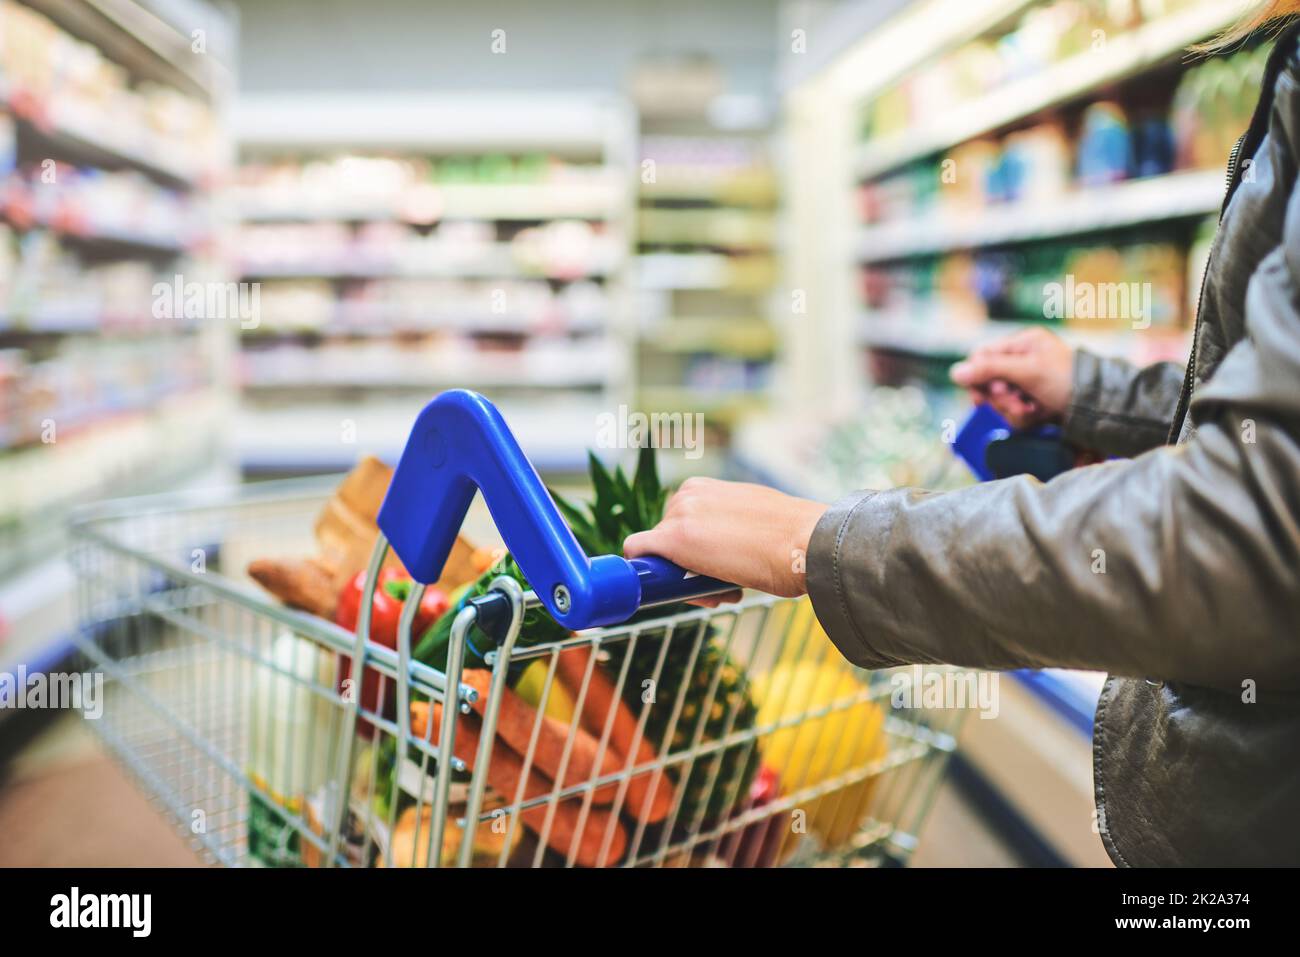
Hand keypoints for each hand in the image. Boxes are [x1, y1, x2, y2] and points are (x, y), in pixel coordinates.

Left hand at [623, 477, 827, 605]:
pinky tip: (669, 589)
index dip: (693, 552)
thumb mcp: (756, 519)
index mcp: (705, 488)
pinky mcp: (672, 538)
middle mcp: (687, 494)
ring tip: (720, 591)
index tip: (715, 568)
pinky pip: (637, 552)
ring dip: (680, 578)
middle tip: (720, 587)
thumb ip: (731, 528)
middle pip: (666, 539)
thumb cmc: (792, 538)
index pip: (682, 523)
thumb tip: (726, 551)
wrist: (804, 541)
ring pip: (657, 552)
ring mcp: (678, 514)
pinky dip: (644, 572)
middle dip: (686, 566)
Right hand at [949, 326, 1073, 427]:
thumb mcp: (1026, 371)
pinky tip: (1039, 415)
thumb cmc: (1066, 381)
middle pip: (989, 381)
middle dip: (1001, 397)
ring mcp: (1028, 383)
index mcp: (1023, 343)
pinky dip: (1024, 417)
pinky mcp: (1034, 402)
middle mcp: (1023, 361)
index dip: (977, 377)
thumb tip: (954, 372)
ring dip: (1013, 409)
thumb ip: (990, 370)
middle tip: (1015, 402)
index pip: (983, 357)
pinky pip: (1014, 411)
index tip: (981, 396)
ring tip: (1032, 410)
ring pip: (1001, 400)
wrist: (1098, 407)